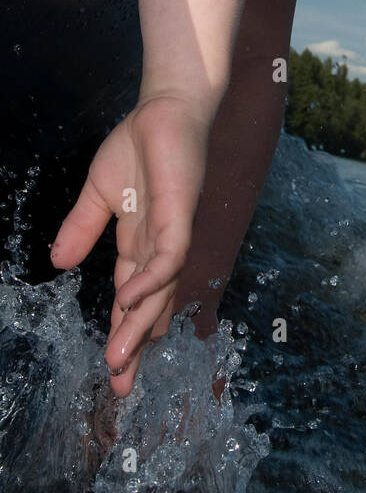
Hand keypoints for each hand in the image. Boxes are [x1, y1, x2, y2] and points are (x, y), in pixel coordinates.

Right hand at [50, 94, 211, 396]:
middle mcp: (160, 245)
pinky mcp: (180, 211)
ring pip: (158, 290)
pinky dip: (151, 279)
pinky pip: (168, 254)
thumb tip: (58, 264)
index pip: (131, 298)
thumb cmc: (140, 145)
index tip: (113, 371)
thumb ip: (82, 228)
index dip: (123, 332)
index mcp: (139, 243)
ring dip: (138, 323)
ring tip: (120, 356)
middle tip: (121, 385)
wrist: (166, 107)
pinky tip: (131, 299)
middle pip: (148, 305)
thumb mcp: (100, 193)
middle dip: (135, 345)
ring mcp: (172, 230)